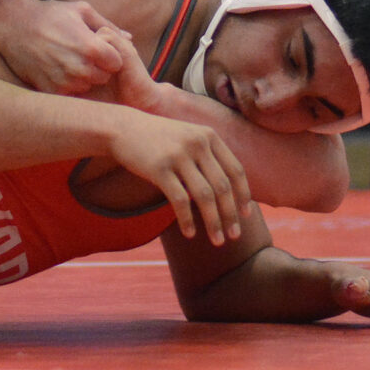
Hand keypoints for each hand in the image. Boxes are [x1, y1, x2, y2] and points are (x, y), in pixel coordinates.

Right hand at [0, 0, 126, 95]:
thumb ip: (108, 25)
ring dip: (82, 77)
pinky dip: (66, 85)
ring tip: (67, 61)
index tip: (98, 49)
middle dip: (98, 67)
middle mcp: (79, 67)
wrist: (12, 24)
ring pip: (87, 87)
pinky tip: (57, 70)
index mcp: (90, 47)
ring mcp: (64, 81)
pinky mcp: (50, 90)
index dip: (110, 55)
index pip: (117, 63)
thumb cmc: (49, 14)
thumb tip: (129, 38)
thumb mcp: (81, 10)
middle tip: (82, 55)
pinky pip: (69, 94)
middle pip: (103, 77)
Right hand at [107, 106, 250, 246]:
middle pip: (223, 186)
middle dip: (231, 215)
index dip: (243, 195)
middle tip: (234, 236)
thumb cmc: (158, 138)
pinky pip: (179, 200)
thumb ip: (208, 156)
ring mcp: (178, 155)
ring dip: (213, 222)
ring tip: (217, 241)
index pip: (236, 170)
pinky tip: (190, 234)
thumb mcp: (188, 137)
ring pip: (205, 196)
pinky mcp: (159, 168)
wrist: (122, 128)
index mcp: (208, 136)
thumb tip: (228, 190)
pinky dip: (187, 220)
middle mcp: (197, 144)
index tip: (246, 215)